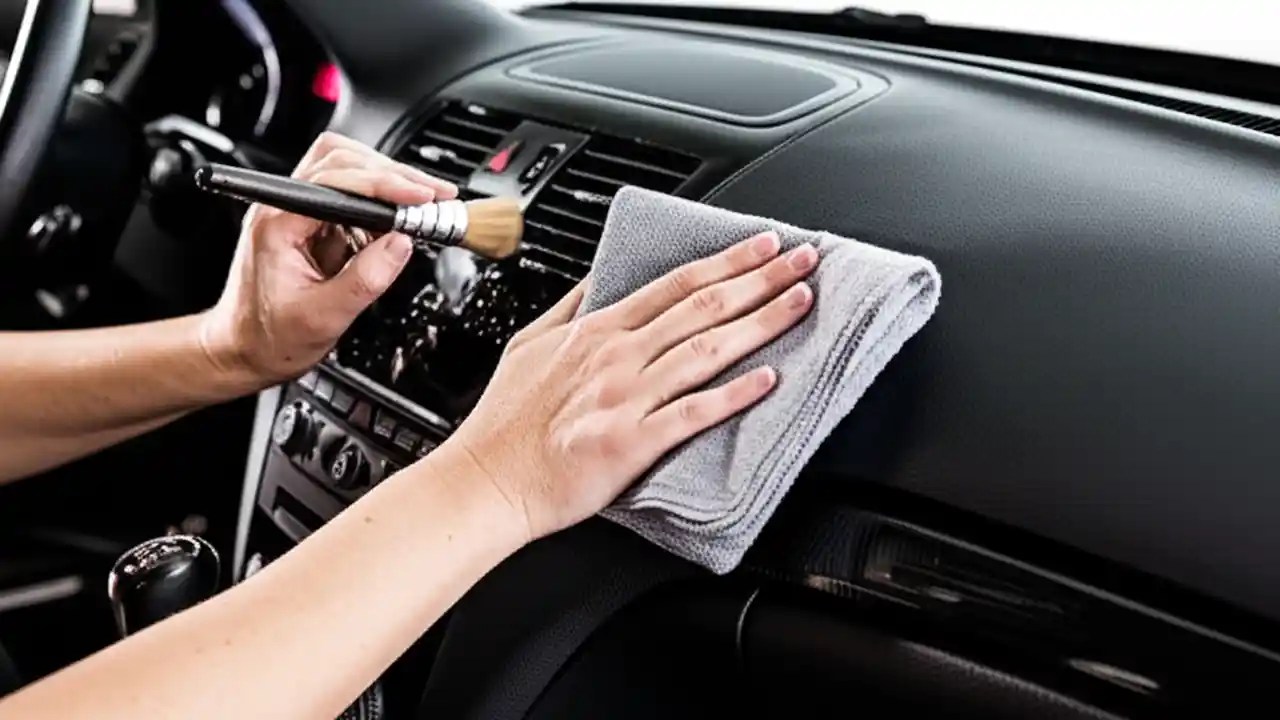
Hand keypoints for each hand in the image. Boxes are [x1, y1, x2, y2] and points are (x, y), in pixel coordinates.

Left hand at [199, 132, 456, 384]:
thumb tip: (402, 243)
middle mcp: (282, 207)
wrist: (243, 352)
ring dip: (385, 182)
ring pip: (346, 168)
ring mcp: (295, 212)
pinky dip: (377, 202)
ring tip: (419, 205)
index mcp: (278, 223)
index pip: (338, 181)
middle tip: (432, 195)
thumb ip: (366, 278)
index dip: (386, 184)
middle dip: (393, 173)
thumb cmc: (269, 338)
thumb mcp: (325, 316)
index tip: (421, 196)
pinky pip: (348, 196)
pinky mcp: (310, 223)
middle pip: (342, 159)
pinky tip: (395, 220)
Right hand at [448, 231, 818, 541]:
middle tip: (805, 260)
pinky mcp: (631, 442)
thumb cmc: (506, 422)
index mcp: (597, 330)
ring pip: (706, 350)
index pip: (676, 283)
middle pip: (703, 307)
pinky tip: (767, 380)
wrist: (488, 481)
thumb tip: (599, 277)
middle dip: (760, 279)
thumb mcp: (530, 342)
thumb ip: (570, 307)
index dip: (727, 261)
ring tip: (800, 302)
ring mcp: (626, 398)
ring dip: (760, 321)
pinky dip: (732, 395)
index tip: (765, 246)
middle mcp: (617, 356)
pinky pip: (691, 413)